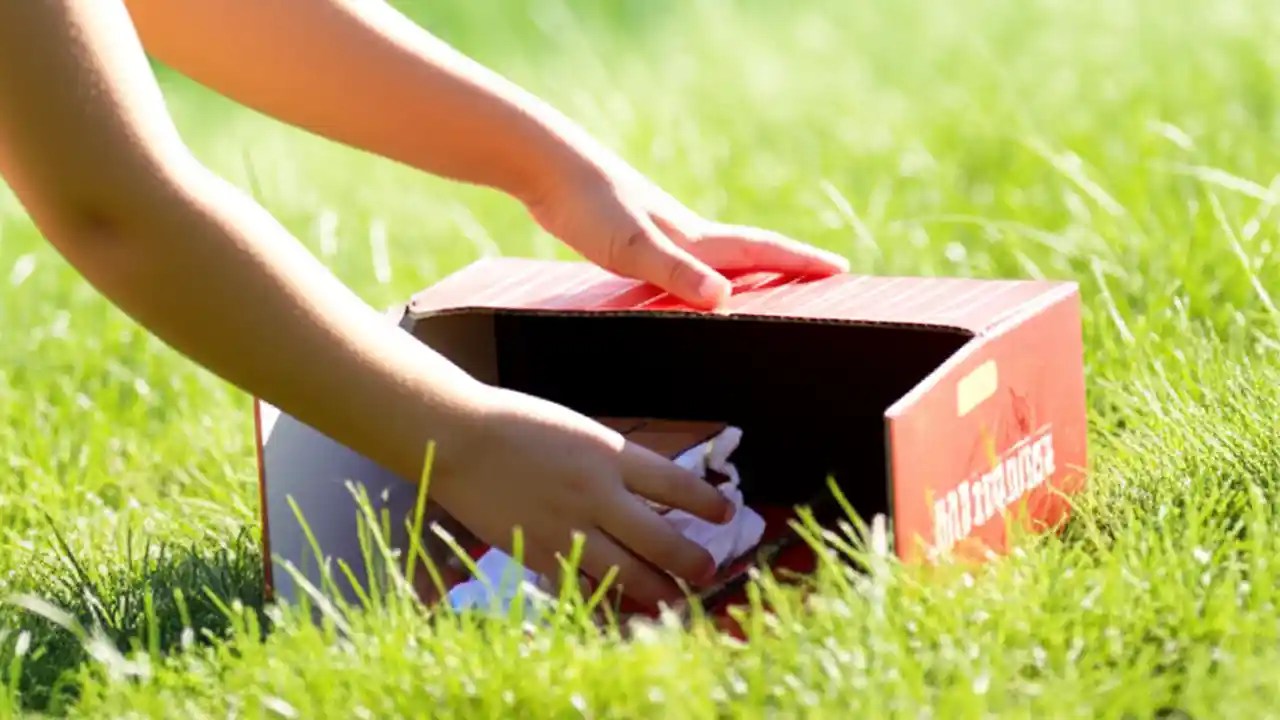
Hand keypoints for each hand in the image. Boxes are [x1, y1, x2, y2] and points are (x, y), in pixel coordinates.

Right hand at [432, 385, 733, 607]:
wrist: (460, 437)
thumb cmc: (519, 426)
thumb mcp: (580, 432)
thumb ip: (614, 464)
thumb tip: (652, 495)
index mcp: (609, 453)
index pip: (675, 483)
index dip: (705, 503)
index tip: (724, 513)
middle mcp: (597, 492)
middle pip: (660, 538)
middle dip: (691, 560)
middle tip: (707, 573)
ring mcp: (568, 526)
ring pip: (627, 571)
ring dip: (658, 590)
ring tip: (675, 602)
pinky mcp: (540, 551)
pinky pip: (581, 586)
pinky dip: (604, 600)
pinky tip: (620, 609)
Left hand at [524, 161, 848, 309]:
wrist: (547, 167)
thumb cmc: (589, 206)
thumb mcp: (634, 248)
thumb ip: (678, 273)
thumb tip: (725, 301)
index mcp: (696, 237)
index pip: (763, 249)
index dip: (802, 262)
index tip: (842, 269)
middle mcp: (686, 233)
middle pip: (749, 252)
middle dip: (786, 267)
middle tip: (821, 279)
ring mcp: (660, 234)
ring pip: (715, 257)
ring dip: (745, 270)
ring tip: (765, 288)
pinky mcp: (632, 238)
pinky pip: (681, 263)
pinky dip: (699, 276)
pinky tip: (685, 287)